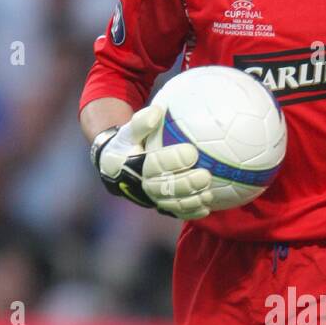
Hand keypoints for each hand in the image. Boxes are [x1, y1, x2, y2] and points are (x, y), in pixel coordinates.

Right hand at [91, 104, 213, 217]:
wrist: (117, 167)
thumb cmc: (129, 143)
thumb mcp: (129, 130)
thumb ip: (141, 122)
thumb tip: (157, 111)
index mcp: (134, 166)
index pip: (154, 164)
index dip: (173, 160)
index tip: (192, 151)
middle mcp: (142, 185)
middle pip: (164, 188)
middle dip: (185, 183)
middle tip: (205, 176)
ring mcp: (151, 198)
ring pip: (171, 203)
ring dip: (190, 200)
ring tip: (208, 193)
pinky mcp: (159, 206)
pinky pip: (175, 212)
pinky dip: (190, 212)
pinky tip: (207, 208)